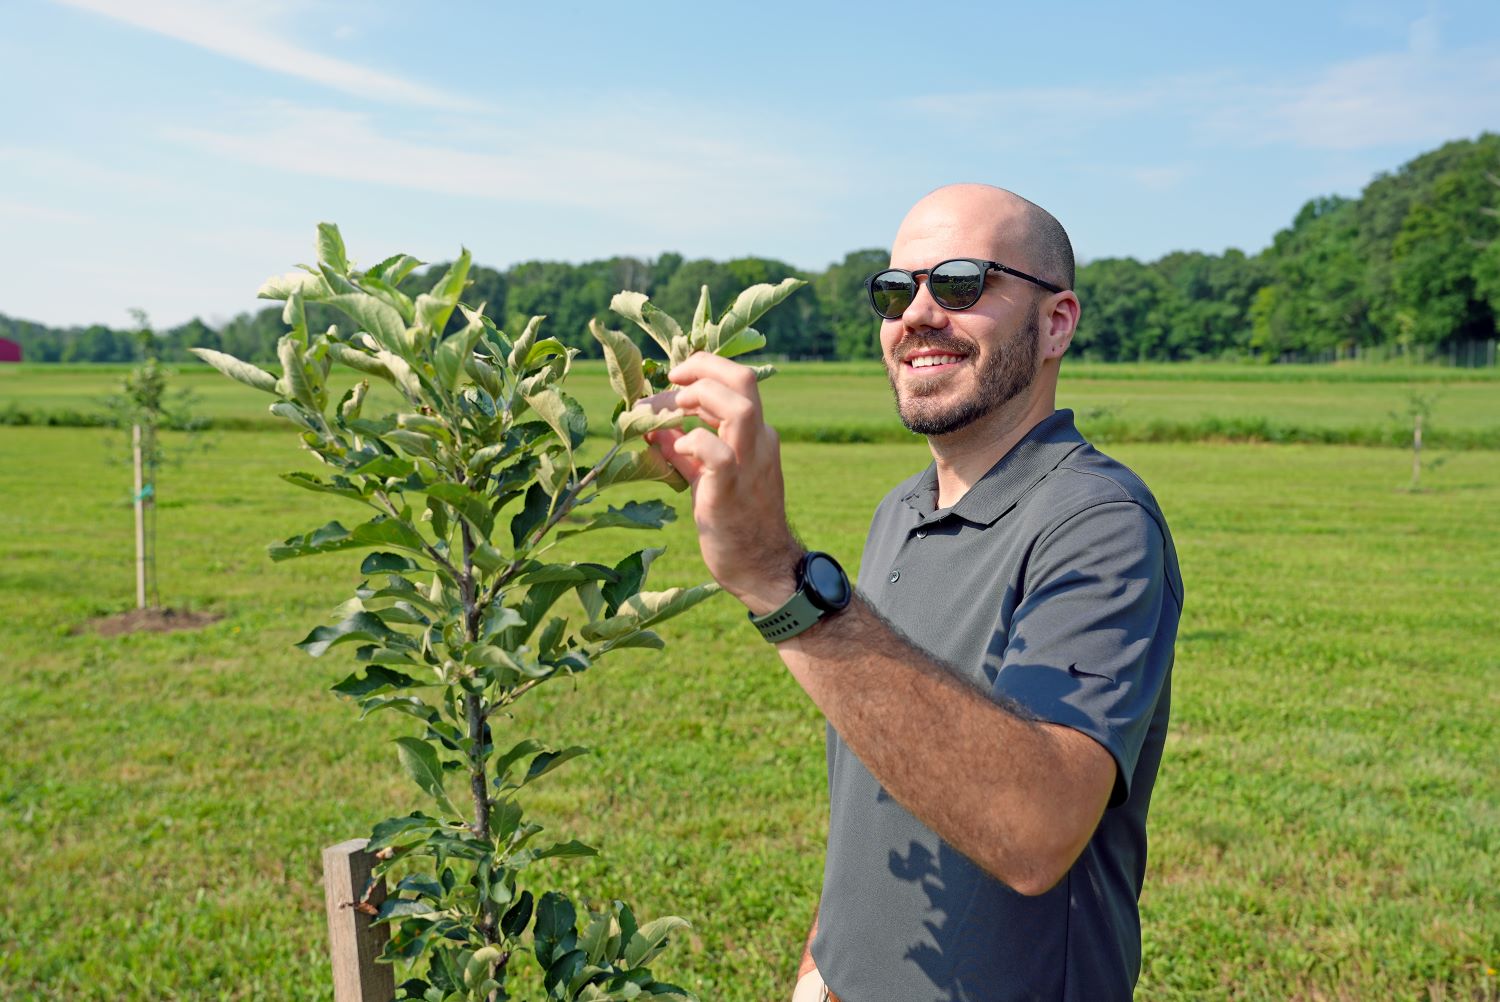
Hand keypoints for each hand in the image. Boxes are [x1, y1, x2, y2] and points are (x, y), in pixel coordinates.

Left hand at [642, 352, 801, 613]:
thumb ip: (685, 452)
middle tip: (669, 383)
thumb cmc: (734, 522)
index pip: (738, 382)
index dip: (703, 369)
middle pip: (743, 380)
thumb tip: (656, 430)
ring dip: (699, 397)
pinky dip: (692, 442)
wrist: (760, 566)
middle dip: (701, 369)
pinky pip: (717, 453)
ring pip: (739, 407)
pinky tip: (676, 449)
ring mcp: (750, 464)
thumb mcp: (708, 477)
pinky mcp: (732, 489)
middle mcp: (759, 442)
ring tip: (673, 409)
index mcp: (756, 435)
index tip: (674, 378)